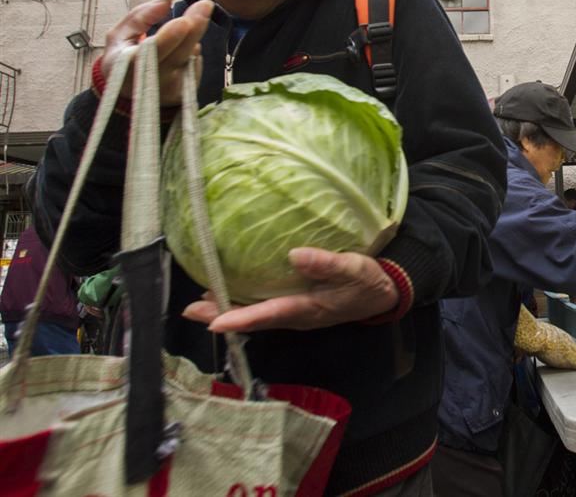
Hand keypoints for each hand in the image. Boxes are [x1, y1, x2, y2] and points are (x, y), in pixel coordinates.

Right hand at [100, 0, 212, 105]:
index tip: (183, 21)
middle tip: (205, 5)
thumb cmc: (121, 59)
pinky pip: (195, 64)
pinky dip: (191, 51)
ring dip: (192, 38)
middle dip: (194, 29)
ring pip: (190, 58)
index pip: (149, 54)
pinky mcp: (185, 93)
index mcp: (127, 66)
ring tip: (188, 22)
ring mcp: (171, 90)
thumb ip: (141, 15)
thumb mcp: (119, 34)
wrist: (127, 94)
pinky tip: (182, 47)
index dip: (168, 39)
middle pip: (178, 56)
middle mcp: (151, 83)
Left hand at [182, 247, 399, 331]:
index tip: (214, 322)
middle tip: (191, 311)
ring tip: (199, 304)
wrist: (383, 293)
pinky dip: (244, 303)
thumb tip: (295, 256)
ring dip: (228, 310)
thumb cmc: (367, 281)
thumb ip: (326, 264)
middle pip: (254, 319)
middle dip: (221, 316)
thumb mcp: (353, 269)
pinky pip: (265, 308)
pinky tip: (231, 292)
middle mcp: (297, 316)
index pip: (270, 314)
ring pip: (256, 315)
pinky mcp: (298, 306)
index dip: (241, 318)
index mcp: (309, 310)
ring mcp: (296, 314)